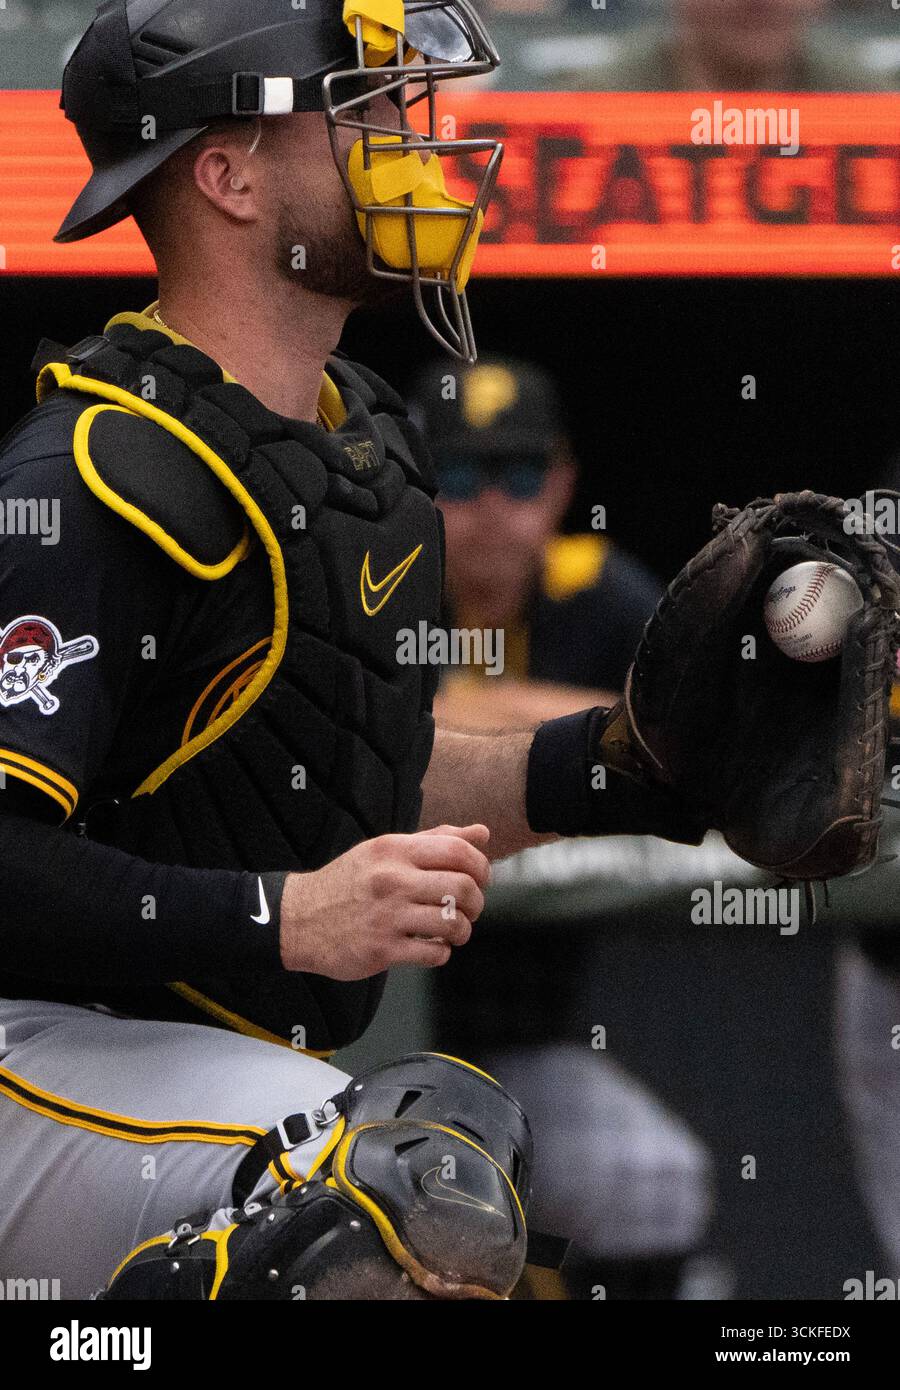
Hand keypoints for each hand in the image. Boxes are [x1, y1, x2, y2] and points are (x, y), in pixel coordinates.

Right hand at [279, 824, 490, 979]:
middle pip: (463, 888)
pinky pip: (434, 953)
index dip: (481, 866)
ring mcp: (386, 916)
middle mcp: (391, 880)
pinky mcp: (381, 950)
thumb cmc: (350, 882)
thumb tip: (482, 833)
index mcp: (394, 850)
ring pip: (453, 924)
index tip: (480, 879)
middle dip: (476, 903)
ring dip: (462, 931)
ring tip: (452, 931)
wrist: (298, 919)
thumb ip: (435, 840)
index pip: (458, 851)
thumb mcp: (385, 850)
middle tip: (469, 909)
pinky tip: (430, 947)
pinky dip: (442, 952)